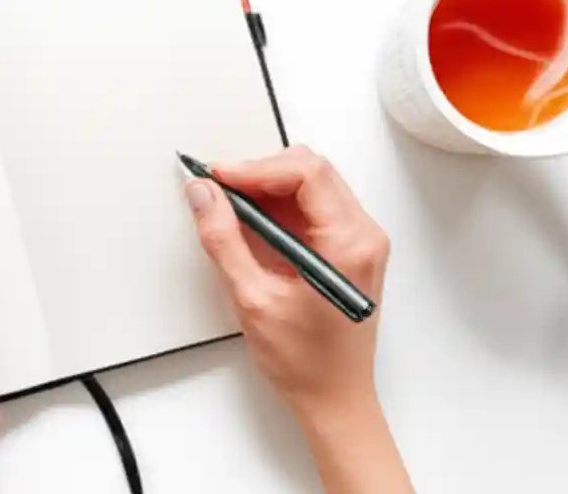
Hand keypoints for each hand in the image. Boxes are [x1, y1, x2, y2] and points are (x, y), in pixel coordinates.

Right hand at [183, 145, 389, 420]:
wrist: (334, 399)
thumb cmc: (306, 363)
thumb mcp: (253, 299)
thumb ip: (224, 240)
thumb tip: (204, 196)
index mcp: (350, 245)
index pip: (306, 174)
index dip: (256, 167)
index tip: (219, 177)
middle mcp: (363, 236)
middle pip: (311, 171)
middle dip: (260, 172)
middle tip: (219, 189)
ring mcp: (358, 241)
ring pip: (311, 185)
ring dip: (267, 188)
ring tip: (228, 206)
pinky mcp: (347, 249)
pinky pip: (312, 209)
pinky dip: (278, 206)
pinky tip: (250, 223)